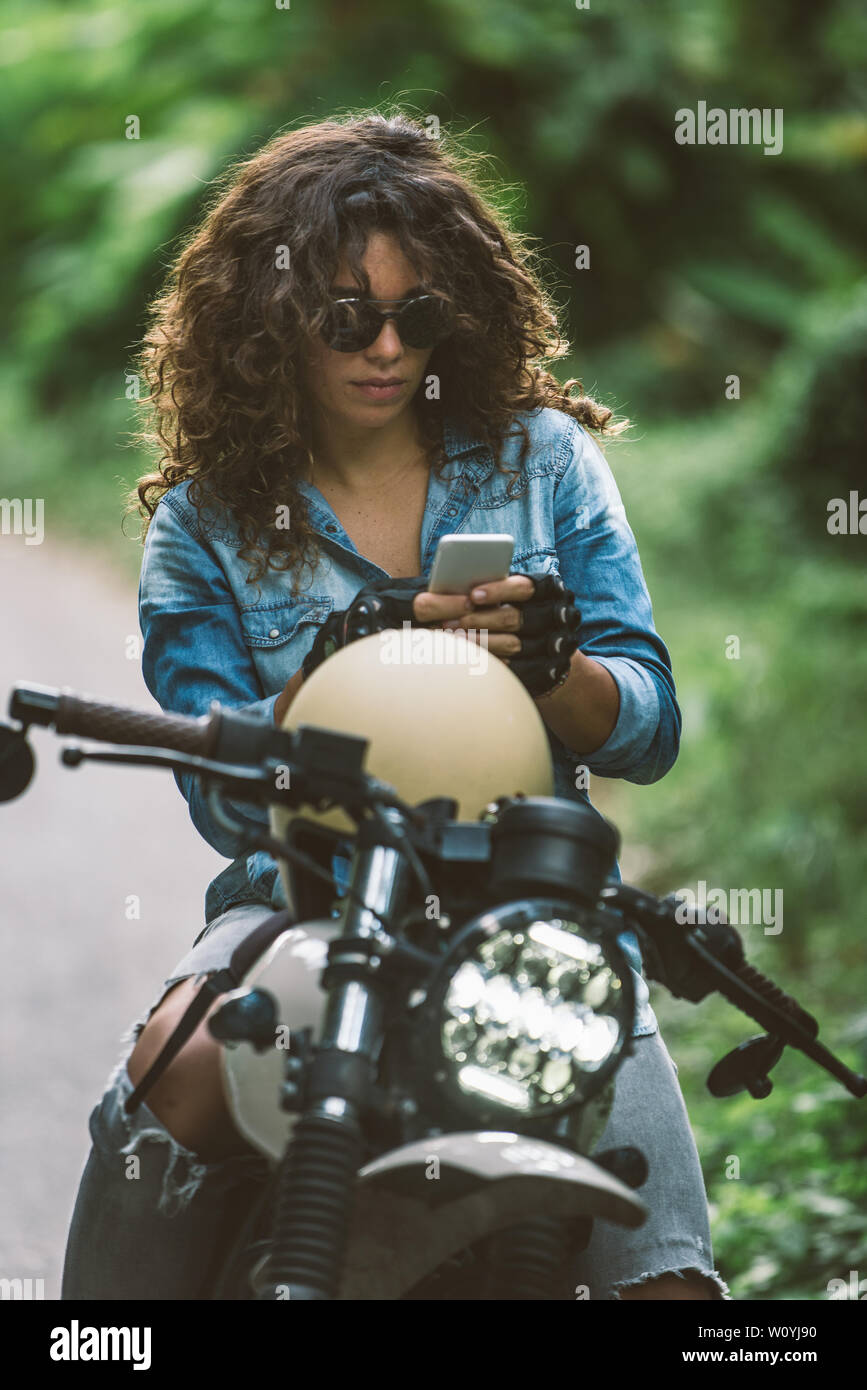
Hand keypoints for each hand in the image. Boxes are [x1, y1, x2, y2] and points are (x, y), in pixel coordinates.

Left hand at [426, 572, 581, 696]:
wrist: (551, 648)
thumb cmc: (518, 611)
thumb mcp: (514, 597)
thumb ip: (494, 589)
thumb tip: (451, 589)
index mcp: (550, 590)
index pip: (524, 587)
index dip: (498, 590)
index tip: (472, 595)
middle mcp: (557, 616)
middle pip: (513, 618)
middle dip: (477, 620)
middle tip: (446, 622)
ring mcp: (555, 645)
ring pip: (511, 644)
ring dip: (478, 642)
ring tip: (452, 640)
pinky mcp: (548, 670)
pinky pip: (515, 668)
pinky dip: (490, 662)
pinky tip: (468, 659)